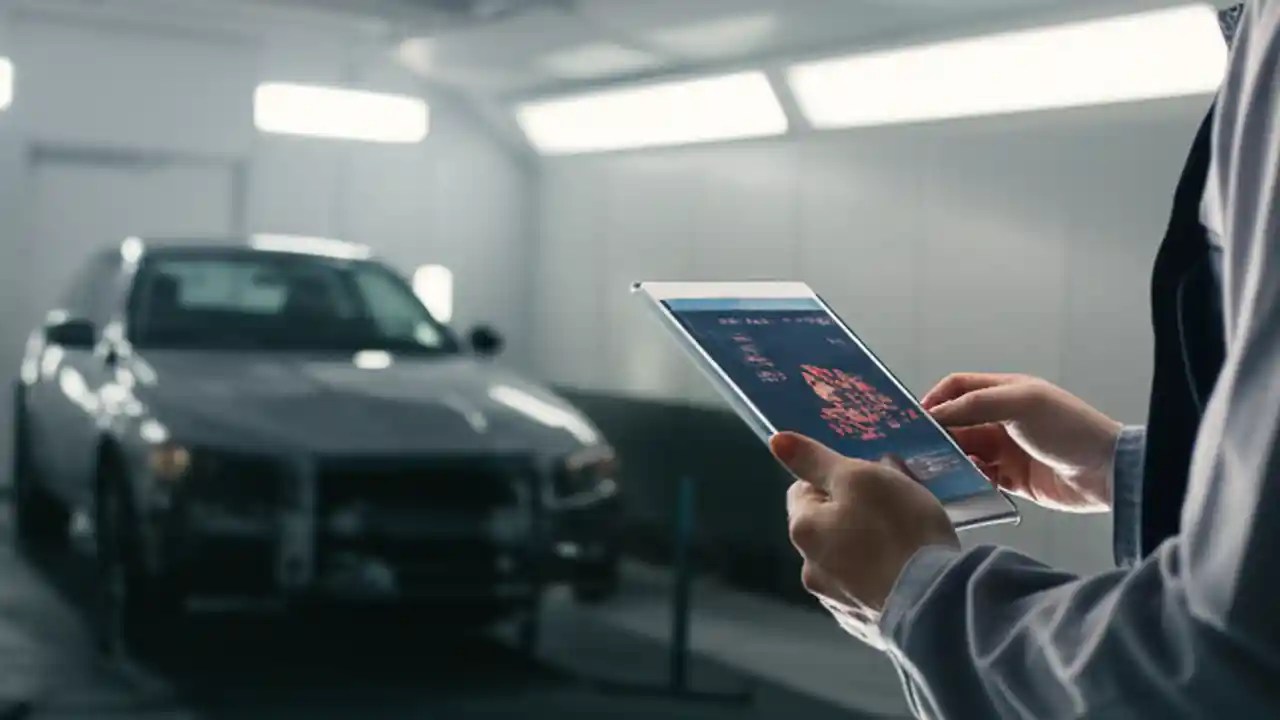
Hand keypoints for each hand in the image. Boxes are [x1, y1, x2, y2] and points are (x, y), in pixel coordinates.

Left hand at [771, 432, 958, 647]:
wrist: (938, 604)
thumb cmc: (898, 530)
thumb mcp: (860, 479)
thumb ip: (816, 460)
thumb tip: (777, 440)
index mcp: (803, 530)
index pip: (803, 489)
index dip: (834, 479)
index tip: (869, 482)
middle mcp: (809, 569)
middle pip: (826, 526)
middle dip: (853, 515)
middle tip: (894, 508)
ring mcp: (836, 602)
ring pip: (847, 559)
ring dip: (867, 549)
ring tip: (907, 544)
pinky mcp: (864, 626)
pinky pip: (868, 590)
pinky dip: (882, 579)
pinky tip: (908, 575)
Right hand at [923, 373, 1122, 512]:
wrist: (1107, 472)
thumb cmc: (1066, 428)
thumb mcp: (1021, 404)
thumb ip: (975, 406)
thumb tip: (934, 415)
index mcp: (1005, 393)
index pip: (958, 388)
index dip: (935, 399)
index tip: (914, 419)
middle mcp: (1002, 419)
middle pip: (957, 422)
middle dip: (938, 434)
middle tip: (917, 450)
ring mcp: (1007, 450)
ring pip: (964, 452)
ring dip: (951, 459)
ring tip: (940, 469)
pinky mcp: (1012, 480)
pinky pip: (978, 478)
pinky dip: (968, 480)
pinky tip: (967, 484)